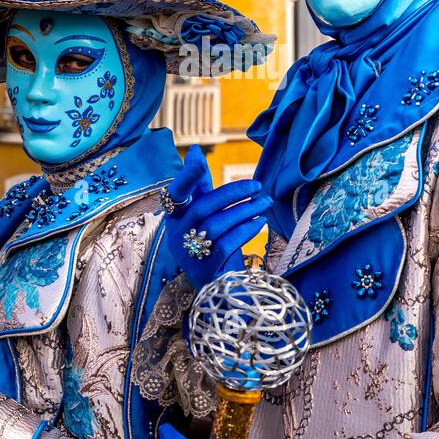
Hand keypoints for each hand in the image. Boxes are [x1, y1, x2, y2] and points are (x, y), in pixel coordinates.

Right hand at [164, 146, 271, 289]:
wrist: (218, 287)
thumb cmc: (211, 243)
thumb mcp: (204, 214)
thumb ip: (200, 186)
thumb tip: (194, 151)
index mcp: (174, 218)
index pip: (176, 194)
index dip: (185, 177)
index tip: (197, 160)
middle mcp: (176, 235)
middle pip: (203, 207)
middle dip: (233, 193)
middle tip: (258, 186)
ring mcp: (188, 253)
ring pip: (216, 225)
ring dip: (245, 211)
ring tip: (264, 203)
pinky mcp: (205, 269)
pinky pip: (226, 244)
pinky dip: (245, 231)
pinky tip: (259, 223)